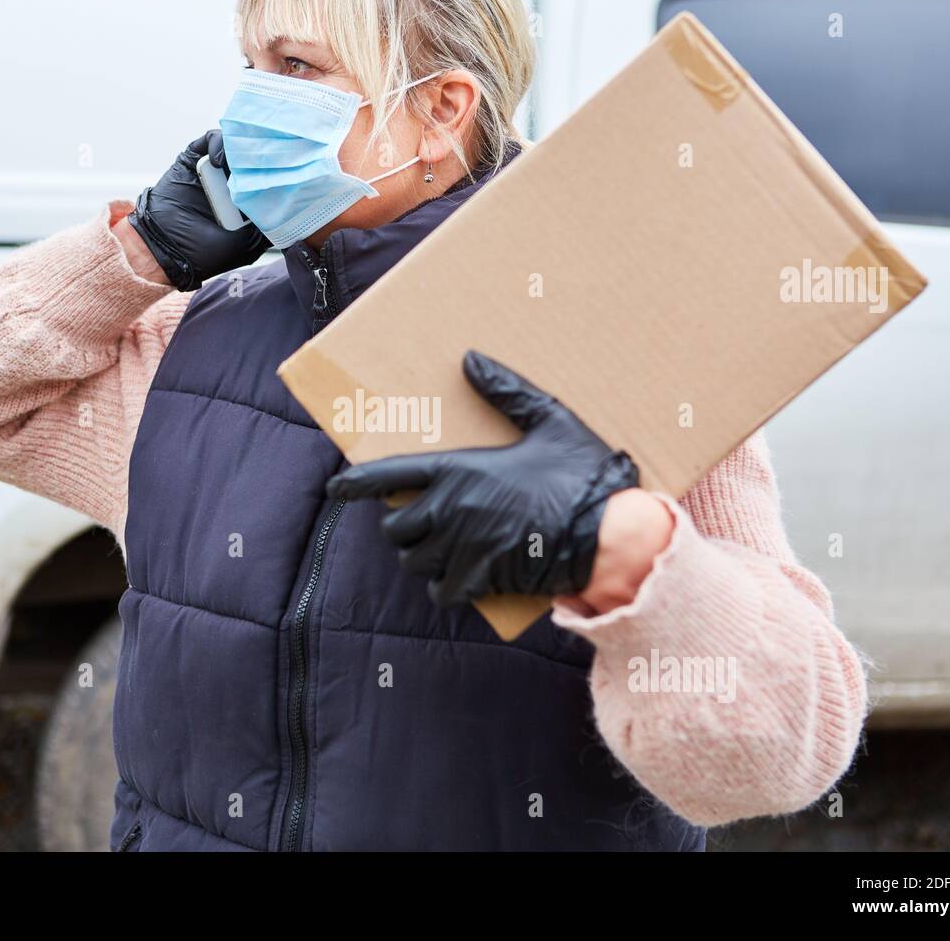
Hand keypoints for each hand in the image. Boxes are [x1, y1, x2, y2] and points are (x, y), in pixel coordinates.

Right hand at [126, 130, 269, 291]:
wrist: (165, 248)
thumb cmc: (204, 253)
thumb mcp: (246, 246)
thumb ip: (266, 228)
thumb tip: (290, 208)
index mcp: (248, 201)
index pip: (268, 178)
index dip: (276, 172)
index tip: (285, 172)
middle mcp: (233, 183)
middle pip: (254, 158)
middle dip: (262, 156)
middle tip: (267, 159)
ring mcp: (215, 170)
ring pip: (234, 146)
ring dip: (240, 148)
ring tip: (239, 161)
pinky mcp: (194, 158)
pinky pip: (210, 140)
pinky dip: (218, 142)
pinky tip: (220, 158)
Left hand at [326, 351, 641, 606]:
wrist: (610, 534)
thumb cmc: (582, 474)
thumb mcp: (550, 420)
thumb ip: (507, 392)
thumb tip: (470, 358)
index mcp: (459, 470)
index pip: (388, 476)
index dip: (356, 484)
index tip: (339, 487)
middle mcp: (451, 510)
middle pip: (395, 528)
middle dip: (401, 526)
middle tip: (417, 523)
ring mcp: (463, 548)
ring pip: (412, 562)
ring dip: (420, 557)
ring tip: (437, 550)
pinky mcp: (481, 580)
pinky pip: (441, 591)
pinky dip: (443, 587)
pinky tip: (457, 579)